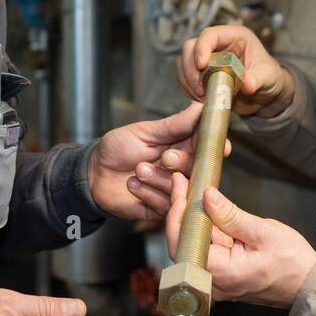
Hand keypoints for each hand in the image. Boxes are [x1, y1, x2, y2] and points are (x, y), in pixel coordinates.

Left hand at [87, 101, 230, 220]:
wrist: (94, 174)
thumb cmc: (118, 148)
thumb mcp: (145, 132)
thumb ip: (174, 125)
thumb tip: (200, 106)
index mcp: (182, 145)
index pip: (207, 147)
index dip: (216, 147)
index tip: (221, 147)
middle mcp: (182, 169)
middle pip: (199, 169)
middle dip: (182, 162)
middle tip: (165, 157)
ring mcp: (173, 190)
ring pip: (182, 188)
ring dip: (159, 178)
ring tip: (138, 169)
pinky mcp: (161, 209)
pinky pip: (165, 205)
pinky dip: (147, 192)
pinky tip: (132, 184)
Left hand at [163, 171, 315, 309]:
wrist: (307, 283)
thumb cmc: (291, 262)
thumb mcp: (263, 232)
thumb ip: (231, 216)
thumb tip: (207, 197)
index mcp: (221, 273)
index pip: (183, 243)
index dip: (177, 214)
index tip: (180, 188)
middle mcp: (212, 282)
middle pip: (182, 244)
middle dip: (180, 211)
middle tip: (182, 183)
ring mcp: (215, 280)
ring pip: (191, 246)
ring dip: (190, 218)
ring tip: (190, 189)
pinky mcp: (220, 274)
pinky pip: (203, 250)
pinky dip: (201, 229)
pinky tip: (203, 208)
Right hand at [176, 25, 295, 117]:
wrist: (265, 96)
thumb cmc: (270, 79)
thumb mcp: (269, 77)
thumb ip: (259, 78)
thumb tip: (248, 84)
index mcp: (234, 37)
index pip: (210, 35)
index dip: (202, 47)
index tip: (201, 65)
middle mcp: (217, 45)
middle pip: (190, 47)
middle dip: (190, 69)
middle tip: (200, 90)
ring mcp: (206, 59)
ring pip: (183, 63)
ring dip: (188, 82)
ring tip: (202, 98)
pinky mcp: (200, 75)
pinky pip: (185, 79)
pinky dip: (188, 90)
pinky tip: (200, 100)